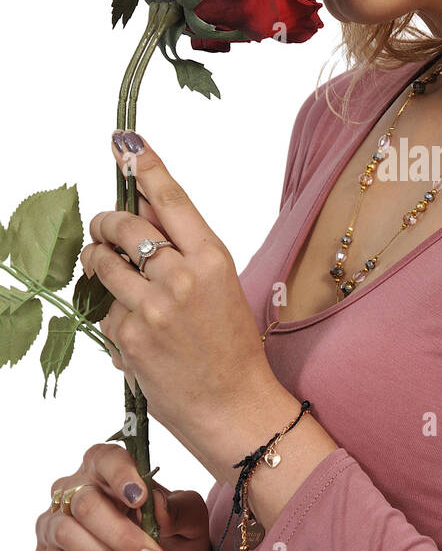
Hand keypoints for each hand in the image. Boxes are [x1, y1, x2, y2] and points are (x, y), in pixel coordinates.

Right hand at [32, 443, 211, 550]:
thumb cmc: (177, 545)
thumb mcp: (192, 525)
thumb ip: (180, 509)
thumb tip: (155, 502)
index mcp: (108, 471)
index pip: (104, 458)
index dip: (119, 474)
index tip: (140, 497)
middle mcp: (74, 492)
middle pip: (85, 502)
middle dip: (121, 534)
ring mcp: (55, 527)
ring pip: (68, 533)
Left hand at [79, 132, 277, 479]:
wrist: (234, 407)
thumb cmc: (232, 349)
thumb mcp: (221, 286)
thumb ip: (185, 247)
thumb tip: (149, 210)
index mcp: (213, 258)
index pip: (171, 199)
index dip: (145, 166)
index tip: (126, 143)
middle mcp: (182, 276)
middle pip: (124, 224)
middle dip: (106, 221)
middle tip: (104, 228)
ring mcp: (153, 307)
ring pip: (102, 262)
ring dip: (96, 261)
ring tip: (107, 270)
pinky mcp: (129, 337)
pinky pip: (103, 309)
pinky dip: (111, 314)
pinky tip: (133, 329)